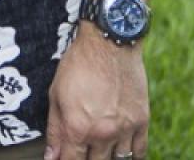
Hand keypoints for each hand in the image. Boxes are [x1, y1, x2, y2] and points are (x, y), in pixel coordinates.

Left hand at [44, 25, 148, 159]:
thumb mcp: (56, 94)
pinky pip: (139, 151)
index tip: (62, 158)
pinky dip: (131, 156)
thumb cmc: (78, 65)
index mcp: (78, 128)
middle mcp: (103, 134)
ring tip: (98, 147)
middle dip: (85, 158)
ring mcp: (125, 129)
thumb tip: (51, 156)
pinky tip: (121, 151)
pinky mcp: (142, 121)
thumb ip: (54, 129)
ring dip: (106, 156)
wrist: (109, 44)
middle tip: (81, 147)